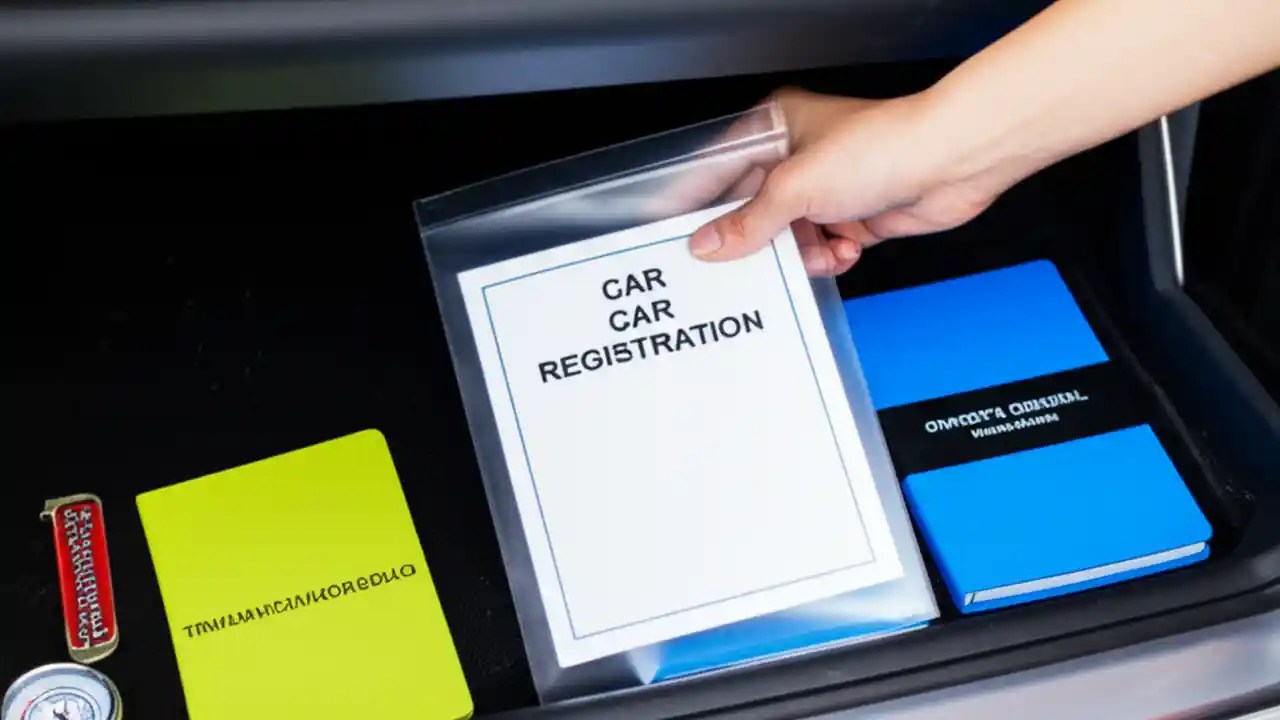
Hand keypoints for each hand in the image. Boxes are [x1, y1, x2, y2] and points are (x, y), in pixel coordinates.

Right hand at [682, 87, 1006, 276]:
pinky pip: (822, 249)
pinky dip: (829, 257)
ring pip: (788, 237)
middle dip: (755, 242)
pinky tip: (842, 252)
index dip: (698, 206)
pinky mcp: (853, 216)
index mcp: (774, 131)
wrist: (951, 162)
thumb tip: (708, 244)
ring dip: (799, 253)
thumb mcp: (796, 188)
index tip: (677, 238)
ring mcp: (827, 189)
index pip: (718, 172)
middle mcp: (797, 158)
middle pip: (753, 212)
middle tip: (740, 269)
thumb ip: (748, 222)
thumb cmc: (882, 147)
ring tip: (811, 255)